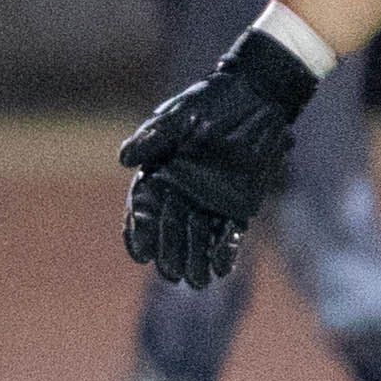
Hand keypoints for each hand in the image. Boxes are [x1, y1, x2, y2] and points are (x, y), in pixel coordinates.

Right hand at [118, 26, 319, 289]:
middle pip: (169, 230)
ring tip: (196, 283)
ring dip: (196, 260)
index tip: (139, 252)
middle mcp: (181, 191)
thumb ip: (153, 139)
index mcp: (159, 173)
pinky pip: (228, 233)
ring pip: (197, 237)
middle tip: (171, 274)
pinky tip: (221, 269)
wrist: (254, 97)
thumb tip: (125, 159)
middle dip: (169, 253)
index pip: (142, 209)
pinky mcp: (237, 204)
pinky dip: (225, 251)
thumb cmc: (209, 102)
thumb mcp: (177, 117)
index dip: (138, 231)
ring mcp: (209, 200)